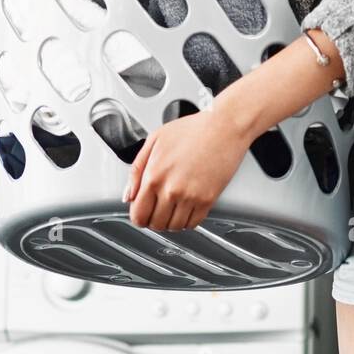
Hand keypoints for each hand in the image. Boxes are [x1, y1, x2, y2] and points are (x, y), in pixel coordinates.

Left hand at [121, 106, 249, 231]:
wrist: (225, 127)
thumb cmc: (193, 129)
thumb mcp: (155, 140)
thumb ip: (137, 169)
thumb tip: (128, 194)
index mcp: (154, 175)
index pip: (138, 213)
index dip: (138, 216)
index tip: (142, 213)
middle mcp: (171, 189)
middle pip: (155, 224)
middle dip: (154, 220)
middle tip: (158, 210)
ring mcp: (190, 197)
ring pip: (174, 227)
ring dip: (171, 222)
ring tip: (173, 208)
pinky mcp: (208, 200)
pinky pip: (193, 223)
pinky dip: (188, 221)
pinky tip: (187, 208)